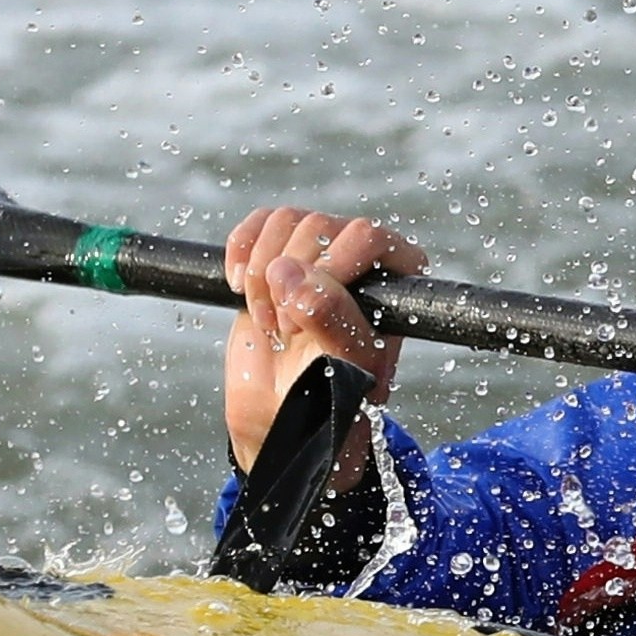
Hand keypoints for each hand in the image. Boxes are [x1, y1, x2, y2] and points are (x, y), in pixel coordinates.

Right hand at [222, 205, 428, 473]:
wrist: (284, 414)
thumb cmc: (331, 396)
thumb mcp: (342, 365)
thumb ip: (330, 319)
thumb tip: (288, 271)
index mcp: (396, 282)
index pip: (371, 237)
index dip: (333, 267)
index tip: (304, 314)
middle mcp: (363, 257)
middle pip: (320, 226)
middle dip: (291, 280)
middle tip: (287, 331)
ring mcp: (319, 250)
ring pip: (285, 221)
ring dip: (263, 275)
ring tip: (271, 322)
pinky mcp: (278, 251)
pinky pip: (257, 224)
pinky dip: (240, 253)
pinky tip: (240, 288)